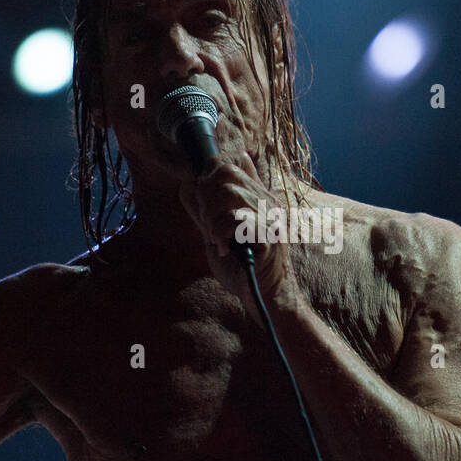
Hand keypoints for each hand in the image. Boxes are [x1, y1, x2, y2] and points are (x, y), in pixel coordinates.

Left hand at [178, 151, 303, 320]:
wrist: (266, 297)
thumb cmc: (241, 267)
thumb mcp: (215, 232)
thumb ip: (204, 208)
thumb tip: (189, 182)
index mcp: (258, 196)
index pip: (228, 163)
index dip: (207, 177)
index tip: (203, 204)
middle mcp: (267, 200)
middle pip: (226, 171)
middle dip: (206, 197)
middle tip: (209, 225)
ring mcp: (271, 215)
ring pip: (228, 192)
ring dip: (212, 217)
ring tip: (217, 238)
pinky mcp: (269, 234)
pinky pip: (234, 218)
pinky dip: (220, 232)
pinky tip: (224, 247)